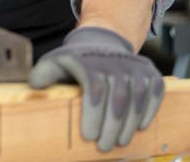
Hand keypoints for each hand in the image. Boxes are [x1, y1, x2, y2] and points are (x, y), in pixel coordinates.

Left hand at [28, 26, 163, 151]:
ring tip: (120, 141)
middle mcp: (113, 61)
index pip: (94, 89)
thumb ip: (42, 75)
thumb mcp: (54, 63)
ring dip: (130, 123)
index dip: (93, 115)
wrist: (100, 42)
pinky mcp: (149, 70)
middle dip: (111, 126)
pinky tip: (140, 126)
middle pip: (117, 97)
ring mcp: (133, 65)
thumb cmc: (75, 60)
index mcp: (87, 61)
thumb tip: (34, 87)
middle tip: (104, 147)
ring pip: (137, 96)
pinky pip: (155, 91)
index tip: (88, 136)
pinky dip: (149, 110)